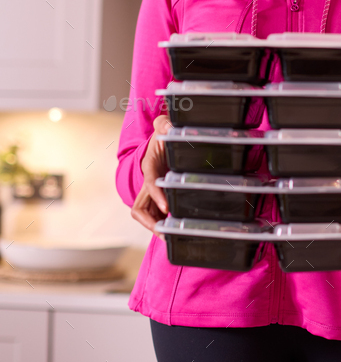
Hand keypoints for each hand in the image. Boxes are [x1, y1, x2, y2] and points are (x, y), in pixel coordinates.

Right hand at [130, 115, 172, 235]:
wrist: (161, 141)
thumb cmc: (162, 135)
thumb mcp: (164, 126)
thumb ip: (164, 124)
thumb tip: (167, 126)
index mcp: (149, 166)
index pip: (149, 183)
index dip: (156, 196)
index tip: (166, 208)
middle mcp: (148, 182)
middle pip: (141, 208)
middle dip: (150, 223)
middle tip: (166, 235)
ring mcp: (152, 191)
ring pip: (147, 215)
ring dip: (157, 227)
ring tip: (172, 237)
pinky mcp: (159, 196)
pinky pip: (157, 214)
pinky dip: (164, 224)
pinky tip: (177, 230)